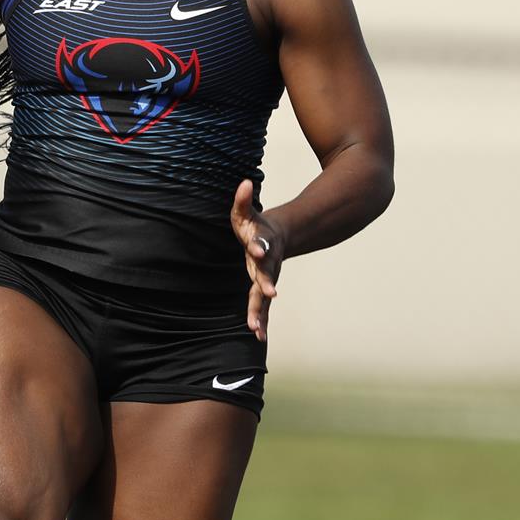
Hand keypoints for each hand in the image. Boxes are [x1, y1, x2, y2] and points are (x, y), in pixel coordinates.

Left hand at [229, 179, 283, 340]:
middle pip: (267, 274)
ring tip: (256, 330)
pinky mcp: (263, 288)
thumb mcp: (246, 211)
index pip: (261, 244)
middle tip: (271, 294)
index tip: (259, 250)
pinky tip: (258, 337)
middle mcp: (268, 263)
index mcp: (263, 243)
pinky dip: (260, 321)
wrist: (277, 239)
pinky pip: (261, 307)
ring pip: (263, 297)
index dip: (260, 246)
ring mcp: (267, 277)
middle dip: (267, 283)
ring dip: (260, 313)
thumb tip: (244, 182)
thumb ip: (242, 199)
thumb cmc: (256, 225)